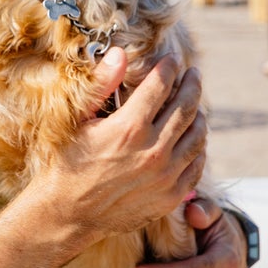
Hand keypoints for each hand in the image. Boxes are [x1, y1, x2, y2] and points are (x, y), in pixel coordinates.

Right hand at [50, 51, 207, 244]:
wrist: (69, 214)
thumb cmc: (69, 162)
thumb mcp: (79, 121)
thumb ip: (101, 85)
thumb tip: (119, 53)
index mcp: (130, 127)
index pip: (161, 85)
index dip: (168, 68)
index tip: (172, 60)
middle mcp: (153, 150)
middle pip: (186, 107)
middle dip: (192, 85)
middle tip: (194, 74)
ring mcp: (166, 175)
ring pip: (197, 135)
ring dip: (198, 115)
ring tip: (195, 105)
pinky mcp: (171, 196)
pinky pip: (197, 164)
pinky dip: (198, 147)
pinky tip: (192, 138)